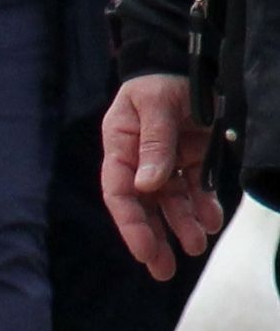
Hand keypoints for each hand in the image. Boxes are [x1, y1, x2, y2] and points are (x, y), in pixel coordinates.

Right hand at [102, 71, 221, 278]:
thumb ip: (153, 143)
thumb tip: (147, 185)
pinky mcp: (191, 158)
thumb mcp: (155, 105)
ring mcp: (166, 161)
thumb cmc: (162, 80)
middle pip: (143, 207)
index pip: (120, 194)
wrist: (188, 59)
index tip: (145, 251)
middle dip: (154, 239)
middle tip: (164, 271)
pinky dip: (204, 206)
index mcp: (119, 149)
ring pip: (171, 202)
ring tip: (197, 245)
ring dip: (183, 225)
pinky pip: (196, 188)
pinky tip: (212, 221)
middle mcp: (139, 161)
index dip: (131, 225)